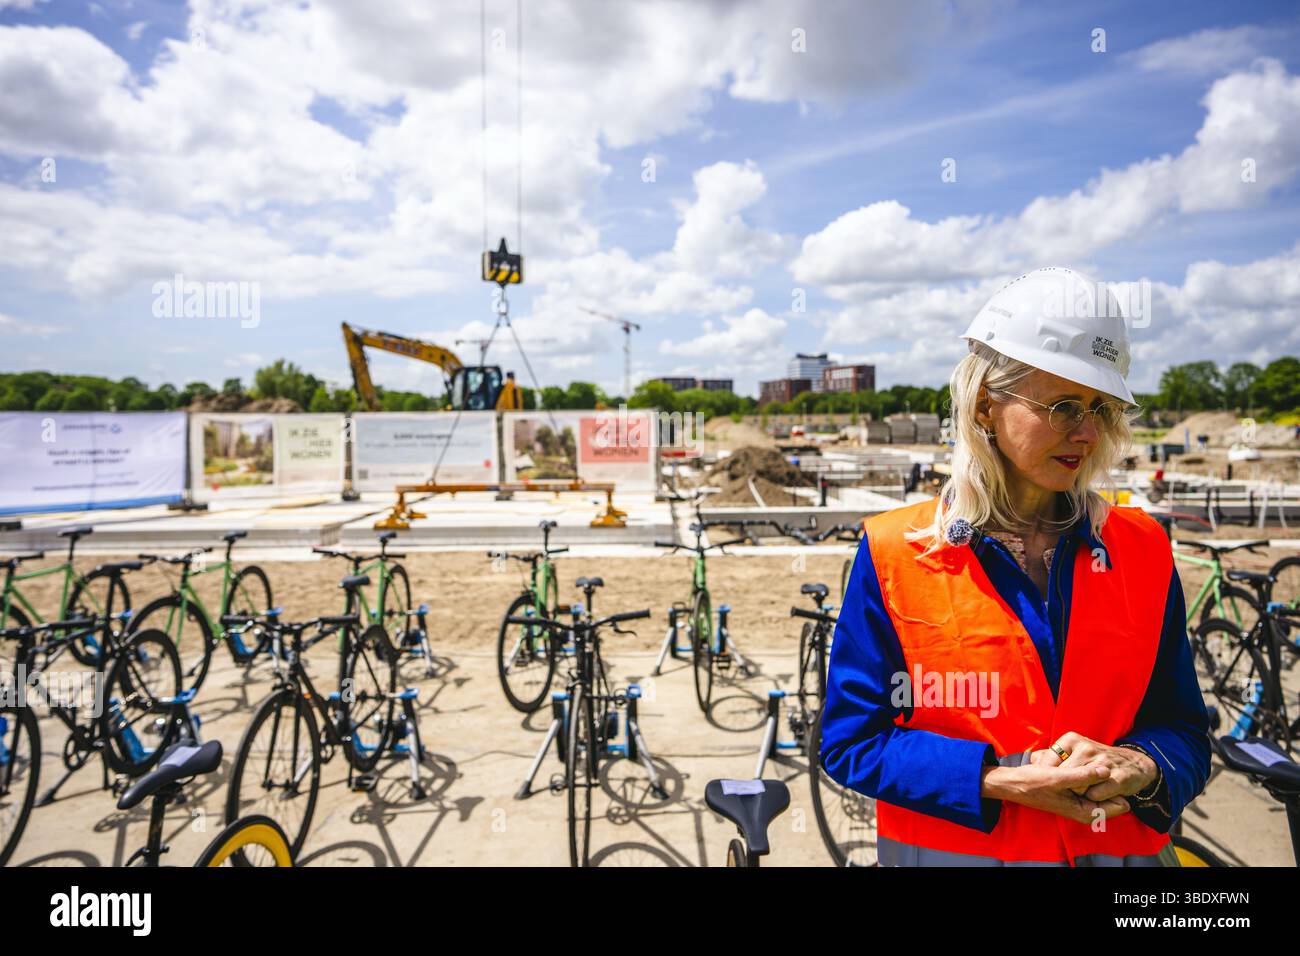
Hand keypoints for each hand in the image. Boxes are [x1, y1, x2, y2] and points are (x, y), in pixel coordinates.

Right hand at [981, 762, 1129, 825]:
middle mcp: (1087, 807)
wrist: (1014, 782)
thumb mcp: (1056, 778)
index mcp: (1086, 811)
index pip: (1120, 805)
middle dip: (1102, 779)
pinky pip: (1090, 779)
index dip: (1113, 788)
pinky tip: (1069, 764)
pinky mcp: (1076, 789)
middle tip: (1079, 769)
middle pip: (1110, 792)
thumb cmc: (1032, 783)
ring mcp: (1082, 798)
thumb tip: (1106, 771)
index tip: (1099, 774)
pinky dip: (1084, 769)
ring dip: (1092, 772)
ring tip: (1071, 766)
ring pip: (1100, 783)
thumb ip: (1083, 776)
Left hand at [1041, 732, 1158, 802]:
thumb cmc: (1096, 760)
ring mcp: (1102, 761)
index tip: (1055, 781)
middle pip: (1063, 777)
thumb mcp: (1074, 751)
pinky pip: (1095, 794)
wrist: (1134, 763)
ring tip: (1088, 789)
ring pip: (1078, 786)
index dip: (1050, 777)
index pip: (1049, 763)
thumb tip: (1030, 761)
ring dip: (1080, 793)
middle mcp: (1086, 747)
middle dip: (1066, 787)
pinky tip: (1101, 793)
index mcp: (1072, 739)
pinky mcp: (1117, 777)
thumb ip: (1051, 756)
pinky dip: (1095, 798)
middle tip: (1074, 788)